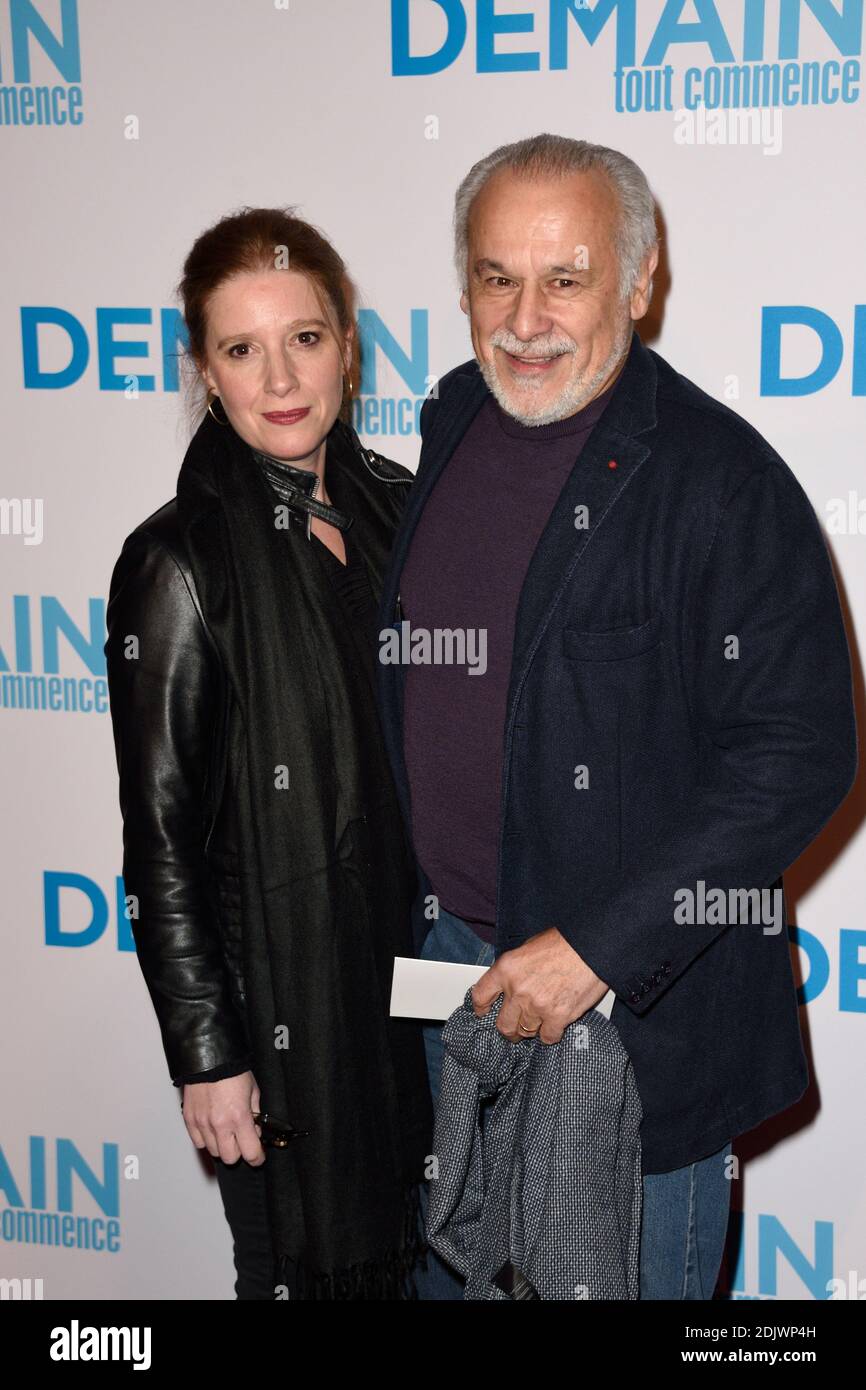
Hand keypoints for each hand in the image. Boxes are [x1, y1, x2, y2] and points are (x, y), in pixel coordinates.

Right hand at [180, 1070, 264, 1165]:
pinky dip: (206, 1139)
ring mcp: (202, 1123)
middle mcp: (219, 1124)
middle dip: (238, 1152)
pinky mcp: (189, 1120)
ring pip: (213, 1151)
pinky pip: (198, 1142)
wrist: (209, 1059)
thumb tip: (255, 1132)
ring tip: (225, 1130)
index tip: (258, 1156)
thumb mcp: (253, 1091)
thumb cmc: (232, 1071)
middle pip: (230, 1158)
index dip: (257, 1157)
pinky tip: (212, 1128)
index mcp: (239, 1117)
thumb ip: (255, 1115)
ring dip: (221, 1145)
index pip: (250, 1152)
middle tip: (241, 1141)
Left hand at [472, 928, 609, 1043]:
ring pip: (525, 1032)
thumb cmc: (565, 942)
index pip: (481, 996)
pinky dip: (550, 1033)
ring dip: (532, 1028)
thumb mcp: (529, 946)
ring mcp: (537, 1006)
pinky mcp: (558, 1017)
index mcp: (507, 968)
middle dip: (509, 1028)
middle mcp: (518, 990)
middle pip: (503, 1025)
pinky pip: (547, 1037)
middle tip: (516, 1025)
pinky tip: (555, 1023)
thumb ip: (515, 969)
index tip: (485, 1012)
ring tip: (540, 1019)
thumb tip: (510, 984)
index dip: (481, 1008)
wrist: (593, 947)